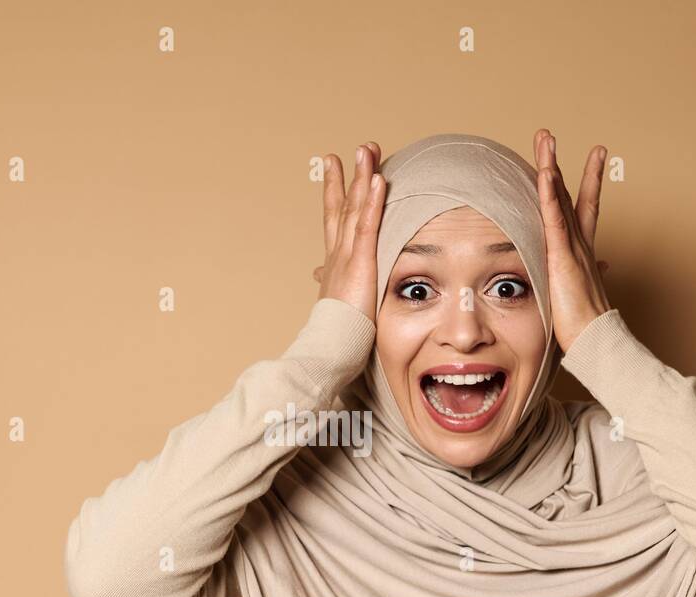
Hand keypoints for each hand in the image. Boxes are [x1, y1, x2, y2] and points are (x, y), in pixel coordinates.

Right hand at [312, 141, 385, 319]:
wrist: (329, 347)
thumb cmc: (337, 335)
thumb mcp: (336, 307)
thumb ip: (332, 287)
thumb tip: (317, 277)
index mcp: (334, 264)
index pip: (336, 222)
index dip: (336, 194)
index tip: (337, 170)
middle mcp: (337, 254)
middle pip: (341, 206)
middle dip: (347, 177)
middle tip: (353, 151)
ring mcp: (347, 256)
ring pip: (353, 208)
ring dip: (360, 177)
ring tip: (366, 150)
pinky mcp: (359, 263)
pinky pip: (367, 225)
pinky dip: (372, 201)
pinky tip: (377, 179)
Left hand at [533, 129, 611, 353]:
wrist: (596, 341)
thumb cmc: (586, 324)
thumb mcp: (580, 294)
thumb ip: (585, 275)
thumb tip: (604, 267)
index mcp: (580, 250)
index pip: (579, 207)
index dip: (581, 180)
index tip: (588, 156)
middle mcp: (579, 241)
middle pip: (567, 193)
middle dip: (558, 162)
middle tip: (547, 135)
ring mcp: (573, 247)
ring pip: (560, 198)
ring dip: (551, 166)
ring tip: (545, 138)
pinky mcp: (563, 257)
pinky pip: (555, 219)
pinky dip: (549, 195)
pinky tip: (545, 172)